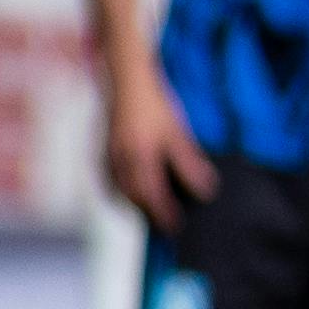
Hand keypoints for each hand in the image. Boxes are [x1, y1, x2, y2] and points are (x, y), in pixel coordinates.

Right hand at [100, 63, 213, 222]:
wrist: (127, 81)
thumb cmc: (155, 104)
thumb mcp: (177, 132)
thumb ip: (190, 162)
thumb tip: (206, 189)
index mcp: (141, 155)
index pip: (153, 194)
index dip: (163, 212)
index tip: (175, 227)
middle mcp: (121, 159)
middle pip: (133, 196)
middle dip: (148, 212)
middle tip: (163, 226)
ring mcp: (108, 154)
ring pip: (118, 189)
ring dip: (132, 205)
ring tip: (148, 214)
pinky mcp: (102, 149)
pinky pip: (107, 178)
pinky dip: (116, 192)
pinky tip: (126, 196)